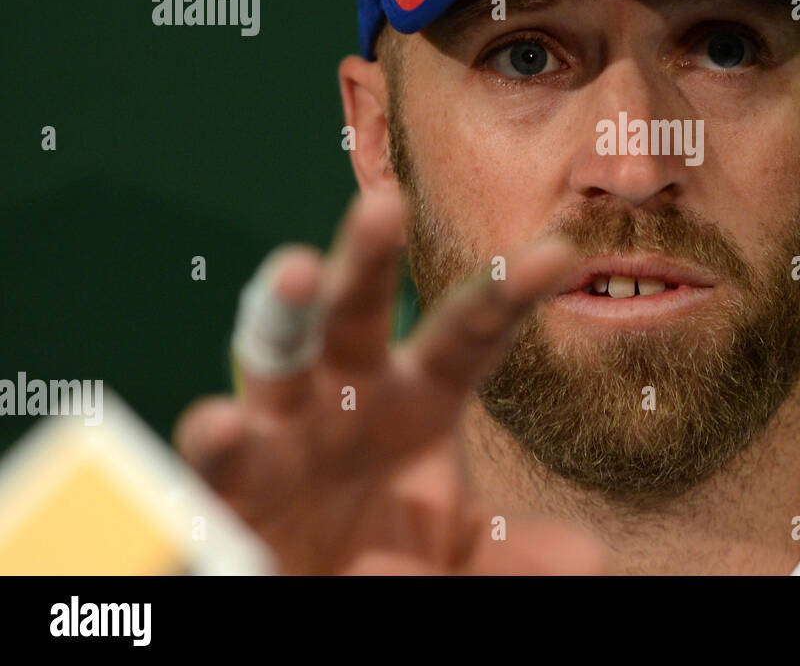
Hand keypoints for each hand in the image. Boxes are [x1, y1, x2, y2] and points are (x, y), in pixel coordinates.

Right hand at [174, 187, 606, 573]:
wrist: (325, 597)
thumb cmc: (402, 560)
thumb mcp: (469, 558)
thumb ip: (516, 554)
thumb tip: (582, 556)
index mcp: (425, 393)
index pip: (473, 331)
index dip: (510, 292)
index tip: (559, 254)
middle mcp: (351, 392)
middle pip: (362, 311)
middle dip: (371, 257)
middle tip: (385, 202)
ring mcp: (286, 429)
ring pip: (282, 355)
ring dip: (286, 311)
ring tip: (298, 269)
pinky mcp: (232, 483)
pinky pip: (222, 458)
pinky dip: (216, 442)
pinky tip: (219, 424)